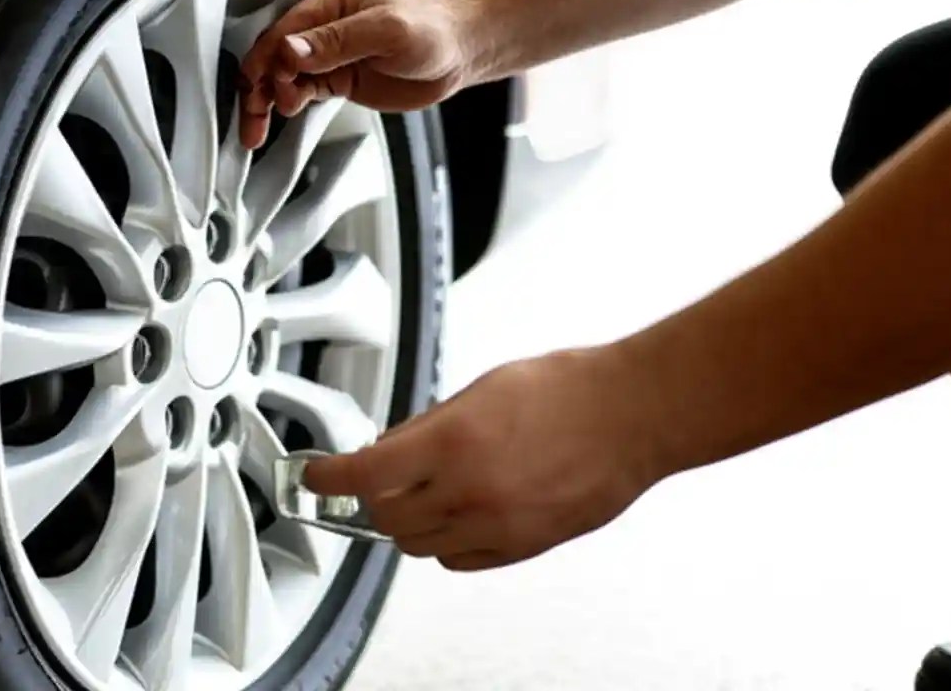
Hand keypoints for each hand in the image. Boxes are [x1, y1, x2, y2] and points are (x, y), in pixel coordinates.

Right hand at [239, 0, 477, 148]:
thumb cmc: (432, 29)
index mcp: (328, 10)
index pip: (282, 36)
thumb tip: (293, 49)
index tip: (273, 89)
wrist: (460, 52)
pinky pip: (302, 95)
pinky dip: (286, 109)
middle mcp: (323, 34)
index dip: (269, 65)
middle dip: (257, 90)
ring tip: (257, 132)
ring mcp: (330, 60)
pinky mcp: (339, 82)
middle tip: (252, 120)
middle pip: (273, 60)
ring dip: (267, 104)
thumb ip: (336, 41)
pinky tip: (279, 122)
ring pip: (282, 81)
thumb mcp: (385, 31)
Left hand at [303, 348, 667, 570]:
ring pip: (419, 545)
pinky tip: (460, 513)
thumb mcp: (481, 389)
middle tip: (379, 478)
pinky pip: (460, 561)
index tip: (317, 477)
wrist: (633, 415)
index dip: (328, 478)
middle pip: (385, 518)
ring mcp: (497, 526)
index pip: (363, 474)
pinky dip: (447, 543)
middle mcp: (470, 491)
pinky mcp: (522, 547)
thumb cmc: (569, 390)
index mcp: (453, 442)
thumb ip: (429, 426)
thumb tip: (391, 449)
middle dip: (373, 499)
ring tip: (427, 491)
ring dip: (408, 522)